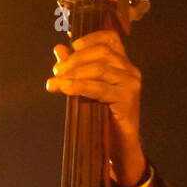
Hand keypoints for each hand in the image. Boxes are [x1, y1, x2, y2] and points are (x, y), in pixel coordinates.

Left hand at [46, 30, 146, 186]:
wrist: (121, 148)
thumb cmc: (105, 119)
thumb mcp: (88, 90)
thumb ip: (75, 68)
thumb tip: (58, 49)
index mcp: (123, 65)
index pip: (110, 38)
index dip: (90, 38)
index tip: (72, 47)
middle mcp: (130, 71)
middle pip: (101, 52)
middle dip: (74, 60)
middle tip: (56, 71)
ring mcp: (130, 85)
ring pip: (99, 69)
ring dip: (73, 73)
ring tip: (56, 82)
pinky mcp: (127, 100)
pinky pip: (100, 88)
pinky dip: (80, 86)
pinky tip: (66, 88)